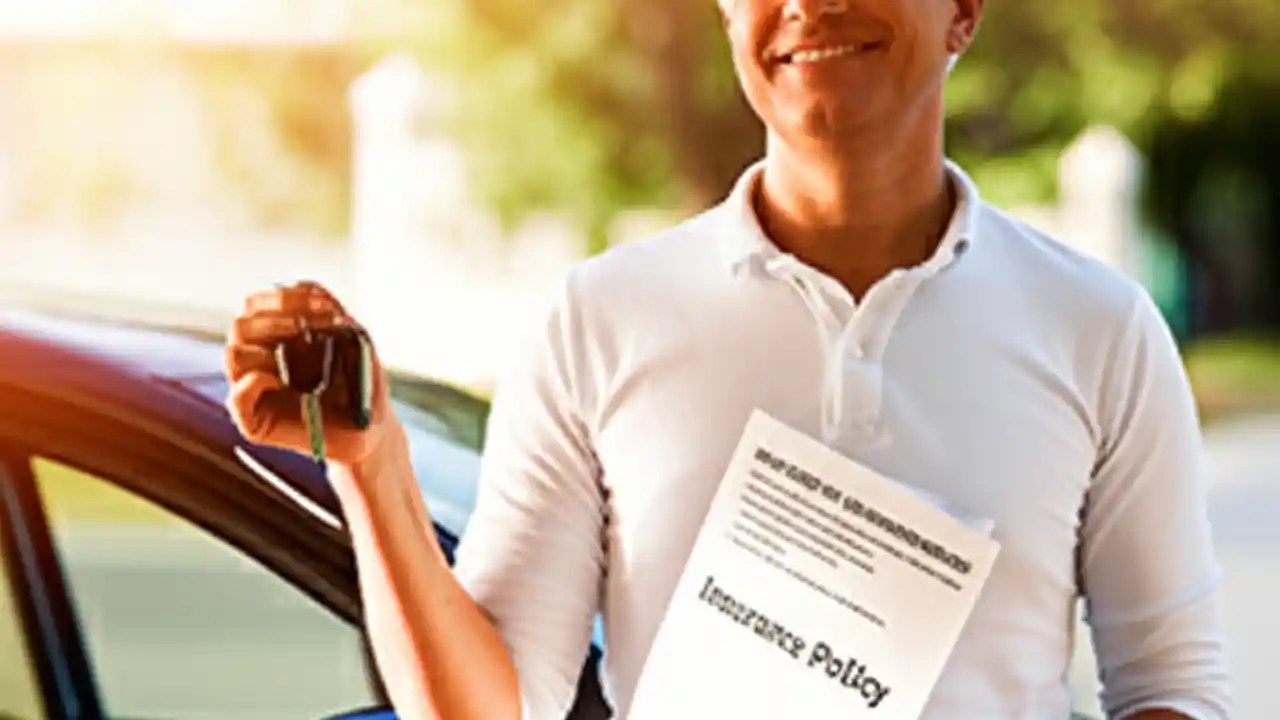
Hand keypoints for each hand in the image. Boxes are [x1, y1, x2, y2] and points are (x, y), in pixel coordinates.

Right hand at [224, 281, 399, 465]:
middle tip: (310, 327)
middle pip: (240, 324)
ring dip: (267, 345)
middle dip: (276, 318)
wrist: (371, 432)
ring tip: (303, 352)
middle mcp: (258, 361)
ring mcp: (254, 391)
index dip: (283, 297)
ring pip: (233, 354)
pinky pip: (236, 398)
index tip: (324, 304)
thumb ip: (332, 311)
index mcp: (274, 338)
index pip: (256, 305)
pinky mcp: (255, 423)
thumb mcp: (354, 342)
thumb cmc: (361, 387)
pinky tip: (279, 378)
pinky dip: (253, 382)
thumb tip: (313, 288)